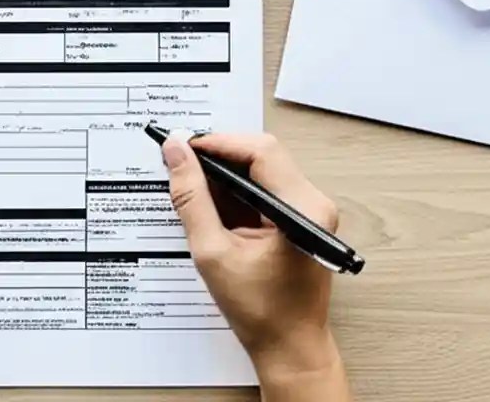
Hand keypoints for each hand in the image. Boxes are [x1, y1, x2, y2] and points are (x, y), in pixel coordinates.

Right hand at [162, 132, 351, 398]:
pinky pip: (265, 189)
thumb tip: (177, 155)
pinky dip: (236, 192)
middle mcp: (313, 203)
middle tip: (181, 163)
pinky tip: (212, 206)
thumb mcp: (213, 252)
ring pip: (262, 170)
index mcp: (301, 209)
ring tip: (191, 187)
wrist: (289, 346)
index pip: (259, 151)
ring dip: (225, 174)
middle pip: (262, 155)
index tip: (183, 147)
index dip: (217, 143)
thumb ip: (191, 199)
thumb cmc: (261, 311)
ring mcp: (309, 210)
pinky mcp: (300, 218)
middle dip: (218, 156)